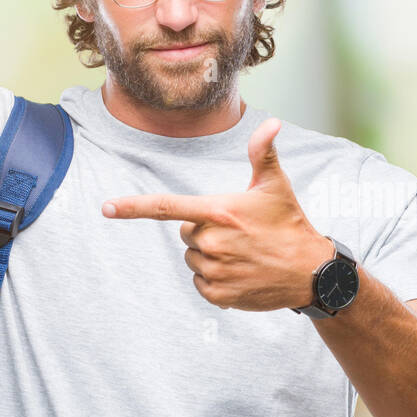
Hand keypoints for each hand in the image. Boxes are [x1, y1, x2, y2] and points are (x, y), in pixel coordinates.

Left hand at [102, 118, 335, 311]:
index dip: (133, 207)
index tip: (106, 208)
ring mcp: (215, 270)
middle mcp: (213, 241)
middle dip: (205, 232)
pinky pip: (200, 284)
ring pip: (193, 259)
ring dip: (211, 257)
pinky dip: (215, 280)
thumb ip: (263, 153)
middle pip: (186, 234)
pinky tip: (241, 274)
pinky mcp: (219, 294)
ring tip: (243, 255)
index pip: (167, 207)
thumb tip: (271, 122)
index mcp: (219, 211)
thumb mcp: (276, 186)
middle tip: (238, 234)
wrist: (310, 272)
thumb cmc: (289, 224)